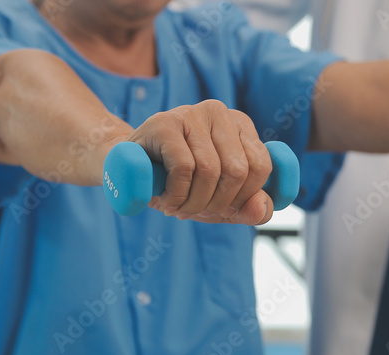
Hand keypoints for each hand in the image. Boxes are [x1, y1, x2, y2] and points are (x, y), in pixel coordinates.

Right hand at [122, 100, 273, 224]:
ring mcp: (191, 113)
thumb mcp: (222, 201)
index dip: (243, 197)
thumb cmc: (181, 184)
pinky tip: (168, 199)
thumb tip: (261, 209)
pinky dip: (177, 195)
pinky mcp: (164, 123)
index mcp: (241, 125)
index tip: (224, 207)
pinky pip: (184, 169)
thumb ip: (249, 208)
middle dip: (218, 203)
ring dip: (194, 203)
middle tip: (196, 208)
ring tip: (180, 206)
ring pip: (211, 171)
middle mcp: (219, 112)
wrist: (126, 170)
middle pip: (238, 171)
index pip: (262, 167)